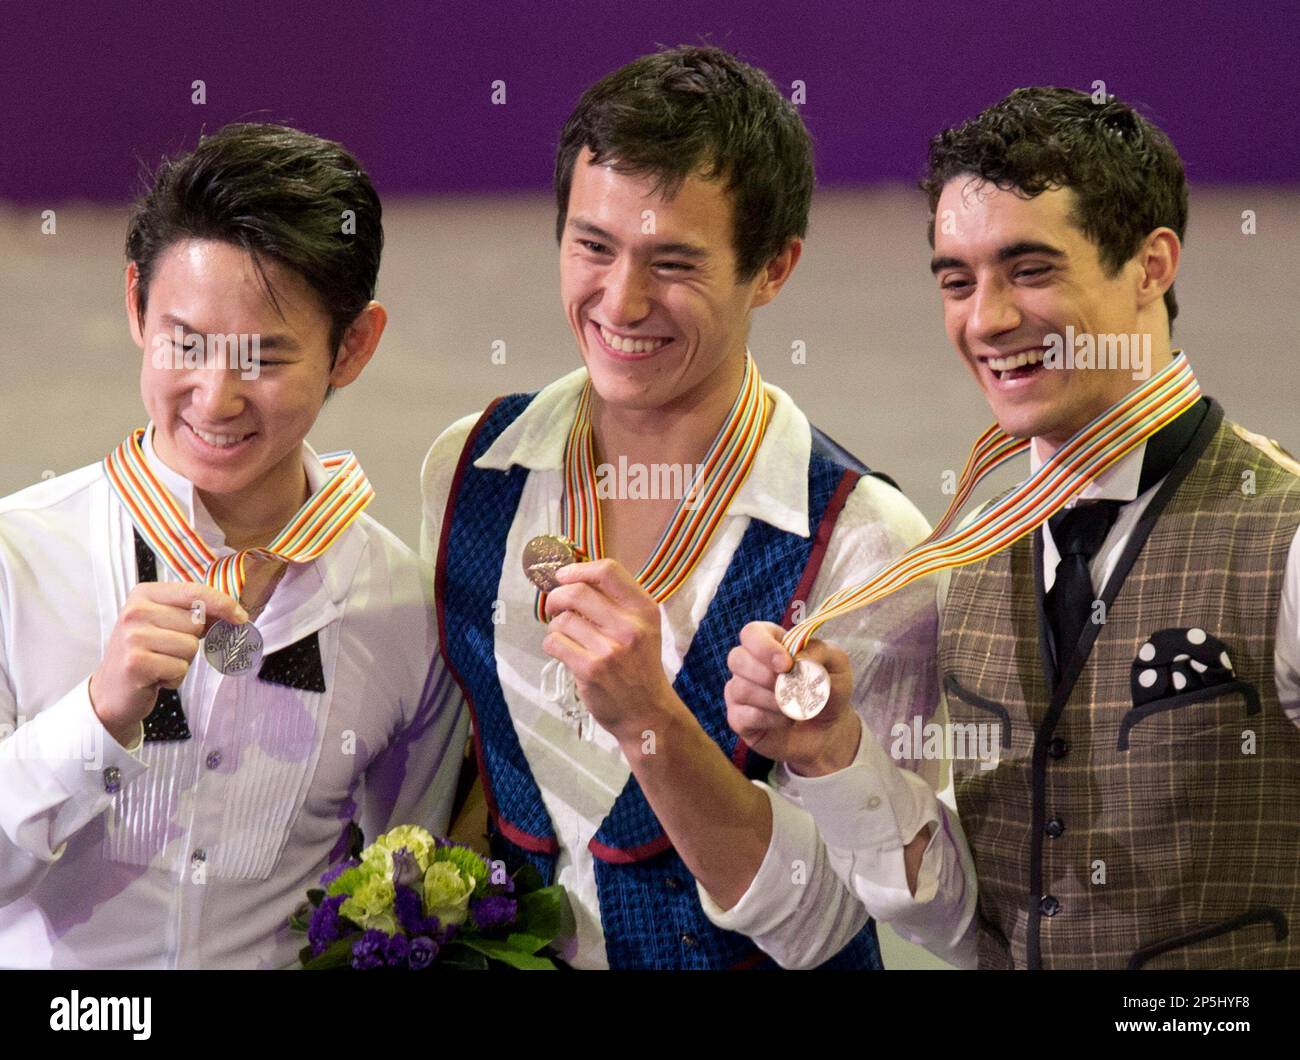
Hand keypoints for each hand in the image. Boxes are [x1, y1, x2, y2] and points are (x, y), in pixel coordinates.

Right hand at [89, 582, 247, 746]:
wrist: (112, 691)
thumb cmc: (146, 654)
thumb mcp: (166, 624)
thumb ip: (197, 614)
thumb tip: (237, 613)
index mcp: (144, 594)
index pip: (195, 592)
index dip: (224, 604)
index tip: (241, 617)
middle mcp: (135, 611)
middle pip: (196, 622)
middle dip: (192, 641)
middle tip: (166, 650)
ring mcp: (132, 636)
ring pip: (191, 646)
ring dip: (182, 661)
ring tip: (159, 663)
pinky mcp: (136, 663)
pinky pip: (180, 668)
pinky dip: (174, 677)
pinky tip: (155, 677)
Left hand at [541, 559, 676, 741]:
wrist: (647, 713)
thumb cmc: (640, 666)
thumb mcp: (643, 628)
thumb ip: (617, 603)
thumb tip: (573, 578)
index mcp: (644, 610)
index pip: (608, 571)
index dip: (578, 569)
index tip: (564, 576)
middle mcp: (629, 626)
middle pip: (577, 591)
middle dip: (556, 596)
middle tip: (554, 605)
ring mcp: (609, 649)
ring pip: (562, 620)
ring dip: (554, 626)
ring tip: (564, 636)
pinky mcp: (590, 670)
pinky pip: (555, 643)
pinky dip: (552, 644)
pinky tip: (563, 652)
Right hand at [725, 621, 860, 776]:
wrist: (828, 730)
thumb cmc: (829, 690)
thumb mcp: (837, 665)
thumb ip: (821, 652)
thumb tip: (799, 656)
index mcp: (771, 643)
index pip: (751, 633)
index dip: (764, 647)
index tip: (787, 664)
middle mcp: (750, 664)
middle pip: (737, 658)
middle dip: (765, 675)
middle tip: (791, 687)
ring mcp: (740, 691)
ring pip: (739, 688)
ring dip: (772, 700)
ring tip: (795, 707)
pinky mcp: (739, 718)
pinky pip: (742, 715)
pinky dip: (768, 718)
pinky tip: (785, 720)